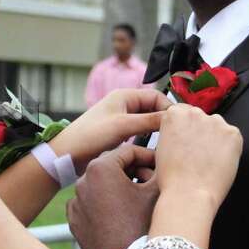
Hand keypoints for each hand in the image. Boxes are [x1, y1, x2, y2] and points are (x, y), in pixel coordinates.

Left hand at [53, 88, 169, 171]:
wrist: (68, 153)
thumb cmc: (90, 135)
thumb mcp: (123, 126)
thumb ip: (149, 121)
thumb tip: (173, 118)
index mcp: (124, 95)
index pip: (156, 96)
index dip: (169, 108)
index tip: (180, 123)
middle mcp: (124, 104)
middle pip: (154, 107)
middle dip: (165, 118)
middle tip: (178, 134)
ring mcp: (122, 118)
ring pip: (148, 120)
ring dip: (158, 128)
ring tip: (169, 141)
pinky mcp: (119, 131)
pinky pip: (140, 130)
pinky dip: (149, 135)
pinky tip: (155, 147)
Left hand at [66, 144, 157, 248]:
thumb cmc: (144, 225)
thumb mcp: (156, 190)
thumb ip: (159, 168)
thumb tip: (164, 159)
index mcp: (101, 168)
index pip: (128, 150)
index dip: (147, 155)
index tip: (159, 163)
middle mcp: (82, 181)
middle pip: (112, 165)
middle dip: (133, 169)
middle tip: (151, 179)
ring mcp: (76, 202)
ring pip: (100, 185)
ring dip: (118, 186)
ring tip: (137, 196)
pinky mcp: (74, 220)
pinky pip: (90, 203)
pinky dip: (105, 203)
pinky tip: (122, 212)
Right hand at [153, 104, 241, 206]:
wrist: (189, 194)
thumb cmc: (173, 178)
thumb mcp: (161, 148)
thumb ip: (173, 133)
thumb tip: (184, 133)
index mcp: (174, 114)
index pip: (183, 112)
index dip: (186, 129)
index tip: (187, 140)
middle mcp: (194, 113)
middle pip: (201, 118)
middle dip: (201, 132)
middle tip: (197, 154)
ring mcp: (215, 122)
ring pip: (217, 127)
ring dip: (215, 139)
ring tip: (208, 161)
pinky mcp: (232, 133)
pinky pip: (232, 137)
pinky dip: (229, 148)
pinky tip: (218, 162)